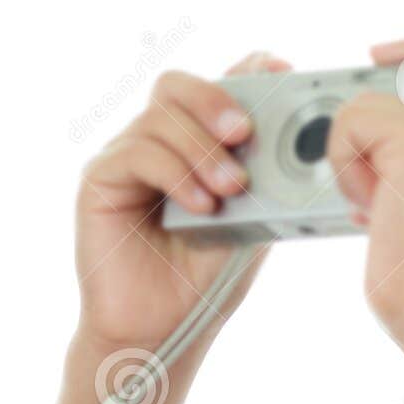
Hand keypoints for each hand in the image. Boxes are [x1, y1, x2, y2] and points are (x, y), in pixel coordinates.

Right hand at [72, 50, 292, 357]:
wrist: (163, 332)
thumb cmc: (205, 281)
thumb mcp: (252, 225)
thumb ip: (266, 182)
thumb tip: (302, 145)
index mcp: (196, 146)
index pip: (216, 87)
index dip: (246, 70)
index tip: (281, 74)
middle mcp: (157, 143)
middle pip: (178, 86)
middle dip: (216, 101)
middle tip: (245, 133)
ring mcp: (125, 158)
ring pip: (159, 120)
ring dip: (201, 150)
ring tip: (229, 190)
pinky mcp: (100, 181)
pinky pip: (137, 153)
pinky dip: (175, 173)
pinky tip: (200, 205)